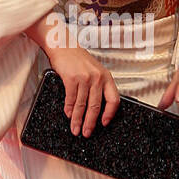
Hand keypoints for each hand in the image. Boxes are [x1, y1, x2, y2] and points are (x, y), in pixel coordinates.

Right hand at [25, 9, 119, 136]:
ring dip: (77, 120)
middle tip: (87, 133)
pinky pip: (71, 99)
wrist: (64, 46)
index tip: (104, 123)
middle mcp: (98, 78)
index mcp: (106, 77)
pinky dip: (68, 109)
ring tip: (75, 129)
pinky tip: (68, 115)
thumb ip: (98, 86)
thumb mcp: (95, 71)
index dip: (110, 114)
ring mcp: (84, 78)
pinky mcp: (72, 79)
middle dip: (90, 123)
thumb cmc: (78, 59)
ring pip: (82, 105)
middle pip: (96, 106)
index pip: (114, 100)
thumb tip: (95, 108)